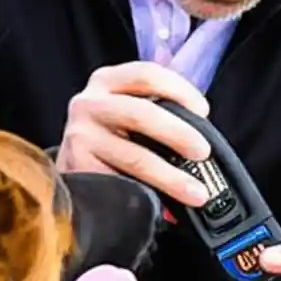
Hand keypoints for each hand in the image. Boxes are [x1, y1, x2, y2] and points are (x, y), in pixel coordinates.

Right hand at [55, 61, 212, 206]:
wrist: (76, 172)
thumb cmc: (115, 139)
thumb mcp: (131, 113)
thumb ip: (161, 111)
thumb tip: (203, 136)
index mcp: (107, 82)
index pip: (147, 74)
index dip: (180, 90)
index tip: (203, 112)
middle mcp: (88, 103)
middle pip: (142, 113)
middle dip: (179, 134)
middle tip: (203, 152)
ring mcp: (79, 137)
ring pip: (134, 156)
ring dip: (171, 176)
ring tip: (197, 192)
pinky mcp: (77, 170)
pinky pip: (120, 183)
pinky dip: (147, 194)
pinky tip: (163, 206)